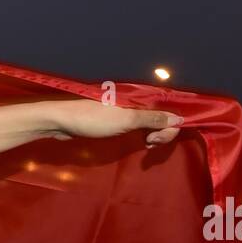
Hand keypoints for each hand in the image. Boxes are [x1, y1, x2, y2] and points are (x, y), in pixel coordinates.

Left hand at [41, 98, 182, 146]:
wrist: (62, 122)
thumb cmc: (93, 120)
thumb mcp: (126, 119)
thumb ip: (153, 118)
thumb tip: (179, 118)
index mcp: (141, 97)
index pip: (168, 110)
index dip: (169, 126)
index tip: (155, 140)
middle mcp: (136, 102)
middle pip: (161, 117)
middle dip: (161, 132)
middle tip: (148, 144)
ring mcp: (126, 112)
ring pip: (150, 123)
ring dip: (152, 135)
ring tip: (145, 144)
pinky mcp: (116, 121)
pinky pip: (138, 127)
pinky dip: (142, 135)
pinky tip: (140, 142)